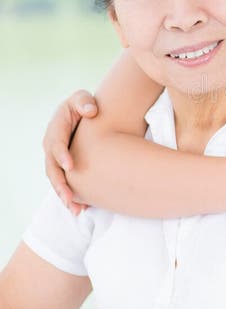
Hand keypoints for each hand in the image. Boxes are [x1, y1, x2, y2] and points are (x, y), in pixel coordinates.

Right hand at [43, 91, 97, 214]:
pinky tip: (82, 209)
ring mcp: (57, 159)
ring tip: (75, 209)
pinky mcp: (64, 167)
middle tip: (70, 198)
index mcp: (56, 130)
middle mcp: (52, 146)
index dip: (62, 155)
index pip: (56, 144)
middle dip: (60, 184)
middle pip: (52, 168)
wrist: (84, 114)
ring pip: (57, 180)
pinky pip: (66, 183)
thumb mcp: (83, 98)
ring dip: (65, 195)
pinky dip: (72, 196)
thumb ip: (84, 102)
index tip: (71, 167)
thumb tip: (90, 111)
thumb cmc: (84, 105)